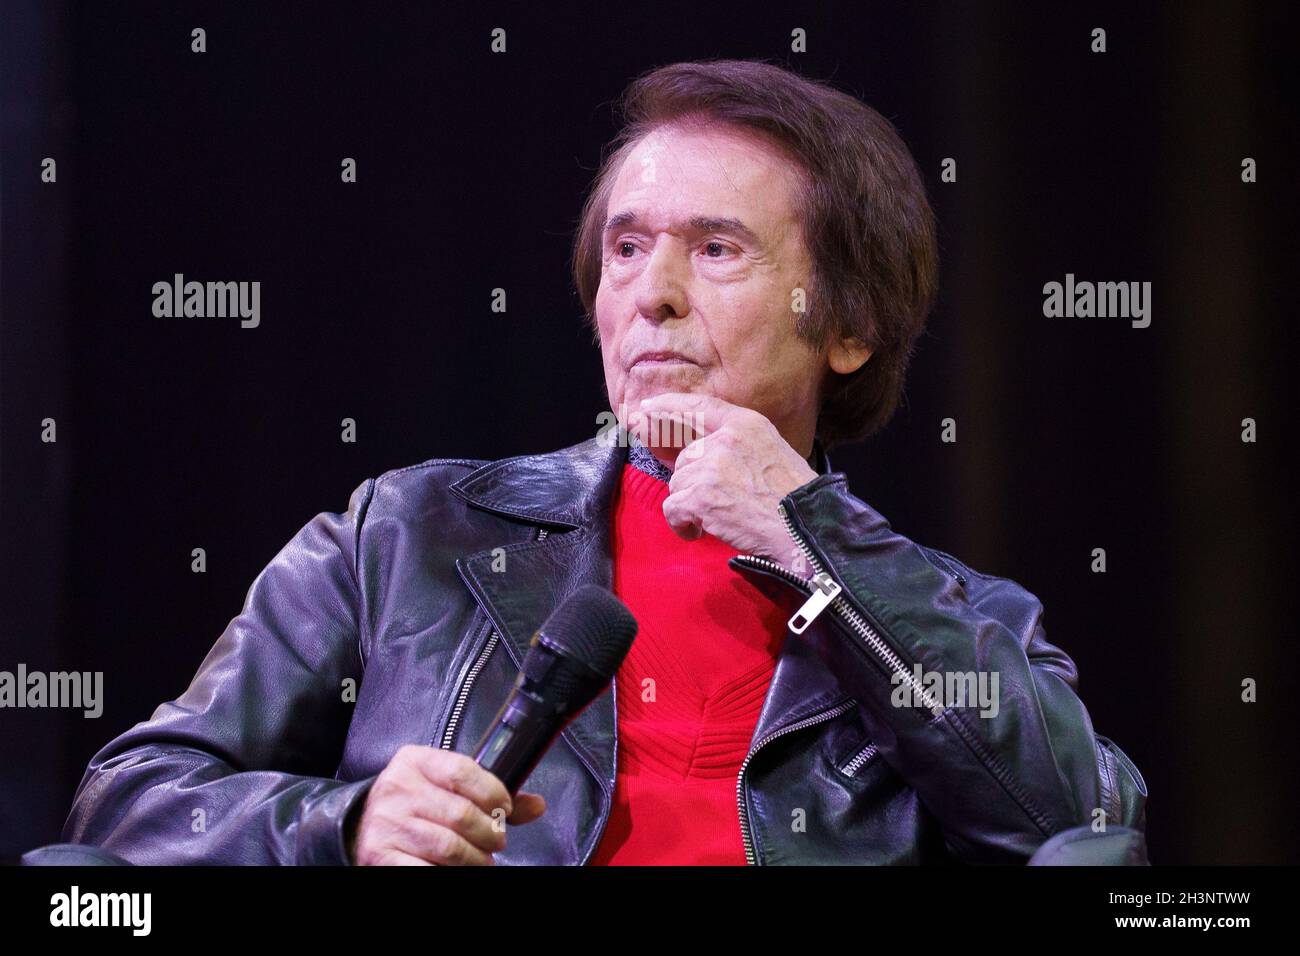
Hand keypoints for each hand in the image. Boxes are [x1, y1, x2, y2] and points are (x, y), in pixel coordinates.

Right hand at [349, 745, 546, 865]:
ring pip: (449, 846)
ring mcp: (387, 824)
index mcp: (415, 761)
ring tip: (481, 860)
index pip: (463, 772)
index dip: (493, 793)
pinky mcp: (380, 857)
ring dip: (476, 859)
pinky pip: (426, 870)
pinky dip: (450, 873)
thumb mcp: (443, 785)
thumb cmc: (413, 804)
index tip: (504, 809)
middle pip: (461, 814)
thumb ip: (487, 793)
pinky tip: (457, 870)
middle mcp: (397, 789)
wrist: (359, 826)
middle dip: (489, 833)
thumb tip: (536, 805)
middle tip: (496, 842)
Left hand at [637, 392, 818, 560]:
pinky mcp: (700, 497)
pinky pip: (673, 509)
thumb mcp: (772, 451)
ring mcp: (711, 467)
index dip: (668, 405)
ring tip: (719, 518)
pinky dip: (683, 525)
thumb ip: (738, 444)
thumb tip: (701, 451)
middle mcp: (726, 440)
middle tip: (720, 502)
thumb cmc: (794, 498)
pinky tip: (702, 531)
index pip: (698, 406)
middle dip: (694, 483)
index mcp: (746, 424)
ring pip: (677, 484)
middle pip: (686, 458)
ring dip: (691, 505)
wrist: (804, 530)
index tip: (646, 407)